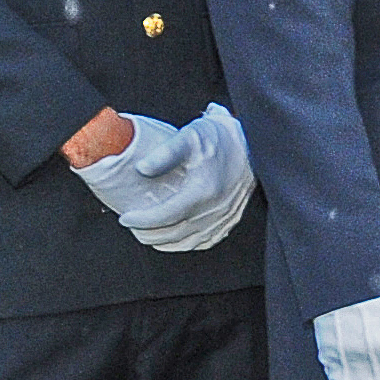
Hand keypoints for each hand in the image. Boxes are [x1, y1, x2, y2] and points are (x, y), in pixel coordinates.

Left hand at [74, 104, 253, 251]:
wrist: (254, 143)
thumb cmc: (222, 138)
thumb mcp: (190, 135)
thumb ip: (165, 152)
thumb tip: (141, 169)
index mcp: (203, 191)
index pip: (165, 216)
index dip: (142, 220)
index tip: (126, 218)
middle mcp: (214, 209)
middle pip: (174, 233)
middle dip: (148, 234)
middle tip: (132, 225)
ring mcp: (224, 218)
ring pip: (188, 241)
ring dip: (164, 242)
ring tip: (147, 234)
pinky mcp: (230, 220)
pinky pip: (204, 241)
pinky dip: (185, 244)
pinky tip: (174, 239)